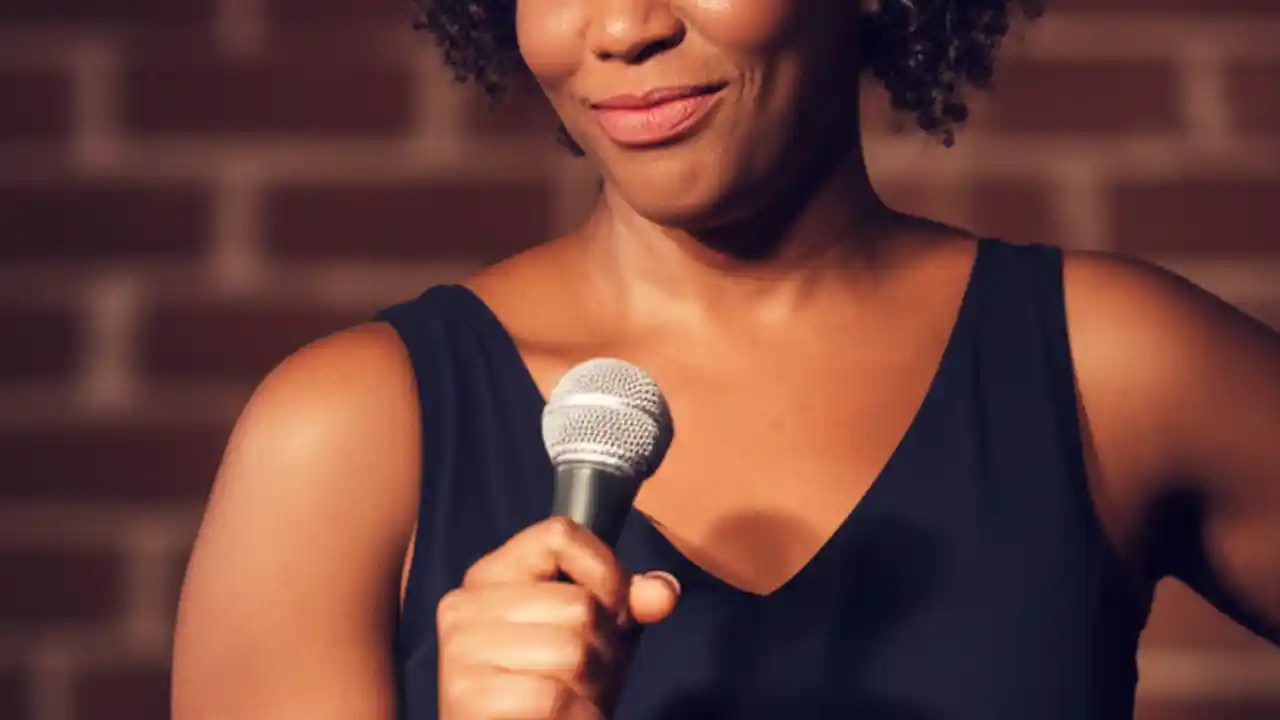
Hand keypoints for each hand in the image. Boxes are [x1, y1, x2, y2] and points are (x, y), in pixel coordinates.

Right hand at [437, 516, 681, 718]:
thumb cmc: (553, 688)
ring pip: (571, 650)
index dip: (605, 571)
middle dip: (603, 650)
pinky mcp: (467, 696)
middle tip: (587, 677)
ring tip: (574, 699)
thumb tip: (663, 593)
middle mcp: (465, 603)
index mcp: (492, 574)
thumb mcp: (598, 637)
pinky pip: (551, 695)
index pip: (559, 535)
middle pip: (578, 603)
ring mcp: (460, 650)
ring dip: (591, 687)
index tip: (613, 612)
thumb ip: (627, 606)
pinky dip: (575, 715)